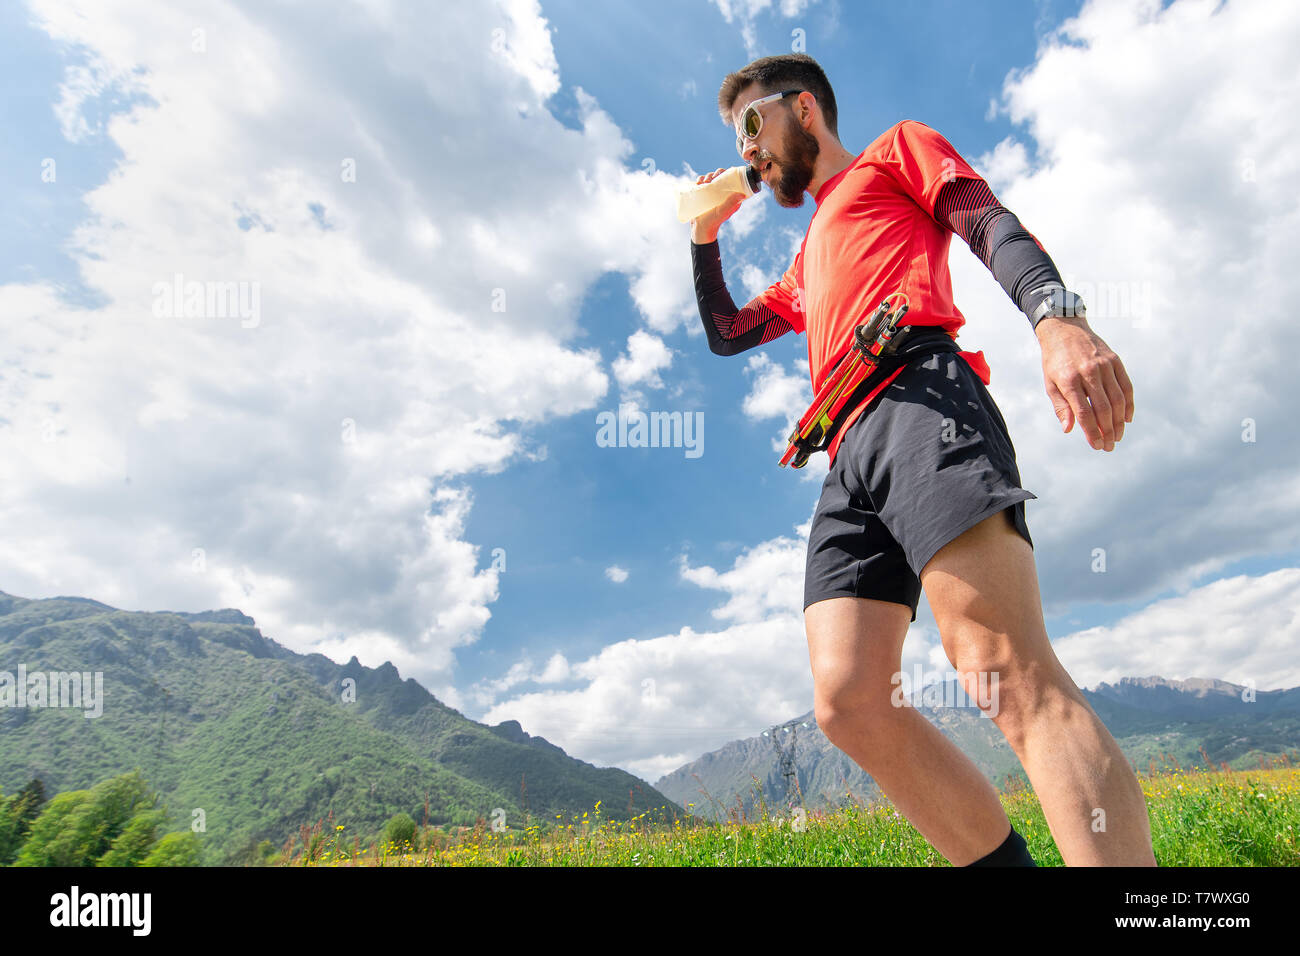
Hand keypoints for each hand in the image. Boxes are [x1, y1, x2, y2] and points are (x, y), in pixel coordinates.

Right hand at [689, 168, 745, 243]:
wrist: (700, 228)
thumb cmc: (713, 221)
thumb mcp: (722, 212)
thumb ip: (731, 203)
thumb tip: (742, 193)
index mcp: (730, 196)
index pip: (731, 180)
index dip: (727, 173)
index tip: (720, 173)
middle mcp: (722, 193)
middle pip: (720, 177)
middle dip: (714, 174)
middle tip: (710, 179)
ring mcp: (712, 193)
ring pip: (710, 179)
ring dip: (706, 177)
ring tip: (702, 183)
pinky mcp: (704, 194)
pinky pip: (702, 184)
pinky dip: (699, 181)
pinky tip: (698, 183)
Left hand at [1035, 316, 1133, 450]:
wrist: (1065, 330)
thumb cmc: (1055, 361)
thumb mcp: (1050, 384)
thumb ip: (1061, 407)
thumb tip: (1069, 429)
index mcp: (1069, 380)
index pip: (1084, 413)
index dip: (1092, 432)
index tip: (1096, 446)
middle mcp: (1089, 372)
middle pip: (1103, 408)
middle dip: (1107, 431)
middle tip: (1109, 446)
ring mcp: (1104, 365)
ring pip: (1117, 399)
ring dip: (1120, 422)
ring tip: (1117, 436)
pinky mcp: (1115, 361)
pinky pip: (1126, 386)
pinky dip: (1128, 404)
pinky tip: (1126, 419)